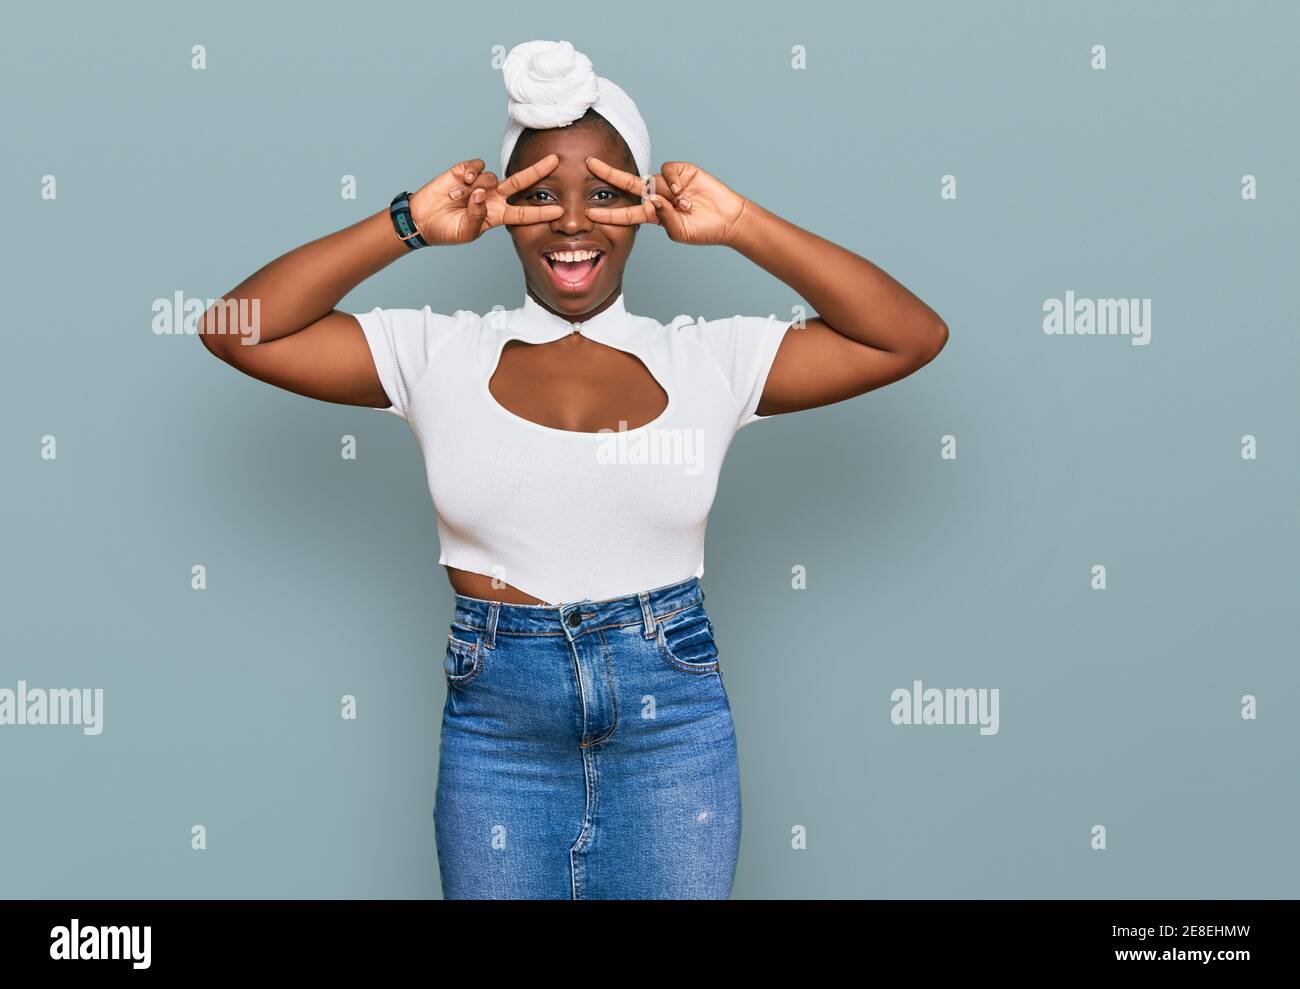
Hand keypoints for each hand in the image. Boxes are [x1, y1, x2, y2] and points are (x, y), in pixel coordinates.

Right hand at [407, 156, 564, 244]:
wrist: (423, 220)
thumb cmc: (447, 230)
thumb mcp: (466, 231)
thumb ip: (478, 216)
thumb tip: (482, 193)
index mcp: (497, 215)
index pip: (524, 214)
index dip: (541, 212)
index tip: (559, 210)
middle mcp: (493, 197)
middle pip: (520, 183)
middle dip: (538, 171)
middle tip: (555, 161)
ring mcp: (480, 183)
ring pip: (492, 176)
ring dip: (477, 187)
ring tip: (457, 198)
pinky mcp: (465, 171)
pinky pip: (477, 166)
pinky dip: (471, 173)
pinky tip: (460, 183)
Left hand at [583, 157, 751, 246]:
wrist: (727, 218)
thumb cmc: (704, 230)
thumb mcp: (680, 231)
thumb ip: (664, 217)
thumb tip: (654, 199)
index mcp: (653, 214)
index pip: (626, 214)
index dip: (608, 214)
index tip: (590, 214)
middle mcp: (657, 195)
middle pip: (626, 183)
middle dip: (608, 174)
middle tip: (589, 165)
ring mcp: (667, 182)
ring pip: (652, 179)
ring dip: (665, 193)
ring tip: (685, 206)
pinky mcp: (681, 171)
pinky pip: (667, 171)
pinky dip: (673, 182)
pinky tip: (684, 193)